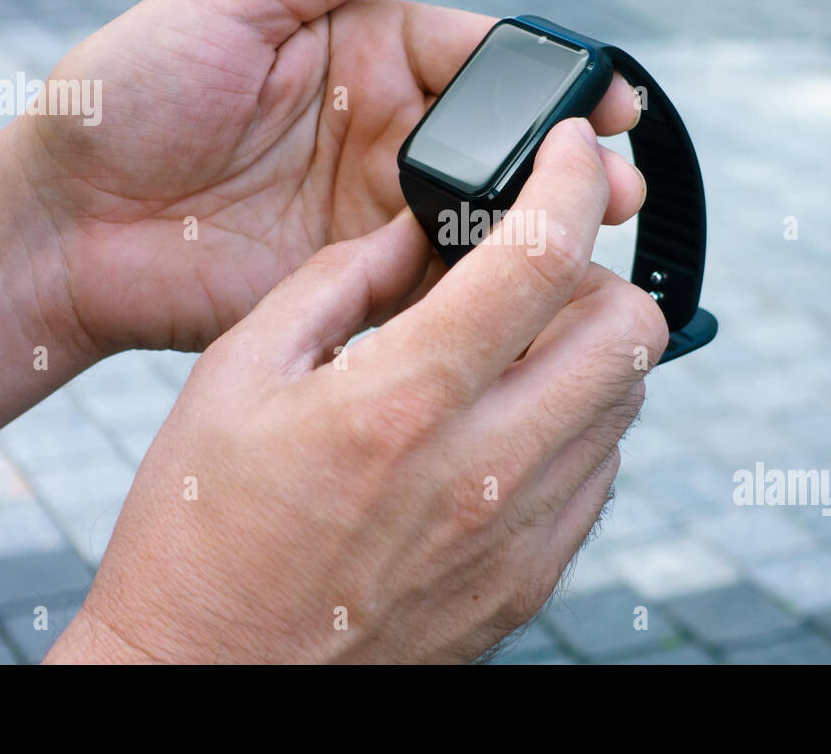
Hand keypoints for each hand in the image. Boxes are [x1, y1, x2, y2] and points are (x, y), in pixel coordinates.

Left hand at [8, 0, 644, 355]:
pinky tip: (538, 298)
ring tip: (600, 240)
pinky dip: (489, 292)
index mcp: (364, 54)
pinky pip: (437, 285)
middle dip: (569, 163)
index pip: (480, 59)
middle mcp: (382, 131)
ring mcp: (371, 211)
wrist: (62, 222)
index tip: (612, 101)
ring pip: (483, 220)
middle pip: (500, 145)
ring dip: (545, 230)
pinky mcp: (353, 280)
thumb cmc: (128, 92)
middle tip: (619, 185)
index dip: (550, 80)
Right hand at [45, 120, 667, 663]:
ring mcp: (518, 537)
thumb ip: (338, 281)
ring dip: (587, 350)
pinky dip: (574, 423)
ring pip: (626, 403)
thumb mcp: (238, 375)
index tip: (574, 148)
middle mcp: (486, 471)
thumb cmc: (199, 529)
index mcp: (404, 401)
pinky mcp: (527, 583)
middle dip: (601, 272)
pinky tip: (501, 422)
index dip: (574, 177)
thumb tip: (415, 229)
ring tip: (508, 347)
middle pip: (631, 331)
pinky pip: (598, 474)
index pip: (544, 257)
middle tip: (536, 271)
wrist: (208, 681)